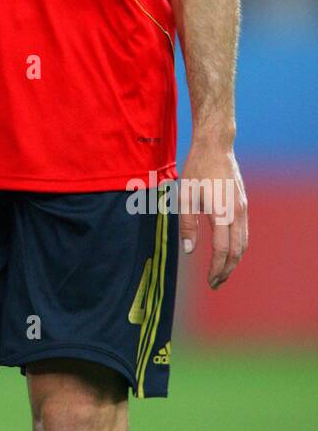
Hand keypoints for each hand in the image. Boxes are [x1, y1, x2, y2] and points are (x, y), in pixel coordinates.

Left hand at [178, 142, 247, 288]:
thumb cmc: (197, 169)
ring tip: (222, 273)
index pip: (222, 250)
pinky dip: (238, 247)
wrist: (216, 146)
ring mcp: (243, 208)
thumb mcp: (185, 196)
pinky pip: (244, 232)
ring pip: (243, 243)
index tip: (210, 281)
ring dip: (234, 261)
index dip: (216, 268)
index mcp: (221, 212)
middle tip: (215, 284)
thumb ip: (186, 225)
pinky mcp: (243, 204)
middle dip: (227, 270)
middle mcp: (237, 213)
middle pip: (237, 251)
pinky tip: (228, 252)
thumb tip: (189, 251)